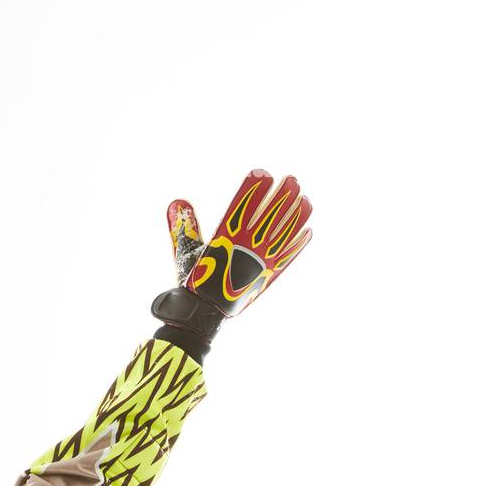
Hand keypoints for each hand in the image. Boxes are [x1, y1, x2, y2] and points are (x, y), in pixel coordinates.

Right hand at [151, 170, 312, 355]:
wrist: (206, 312)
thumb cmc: (194, 280)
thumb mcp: (185, 250)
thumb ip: (184, 225)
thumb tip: (177, 202)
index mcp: (227, 236)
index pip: (244, 204)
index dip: (254, 187)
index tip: (261, 173)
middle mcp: (248, 244)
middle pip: (272, 212)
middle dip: (283, 193)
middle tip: (291, 180)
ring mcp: (263, 258)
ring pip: (286, 230)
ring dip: (297, 212)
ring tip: (303, 199)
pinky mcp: (271, 273)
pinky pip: (291, 253)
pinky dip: (300, 240)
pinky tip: (307, 230)